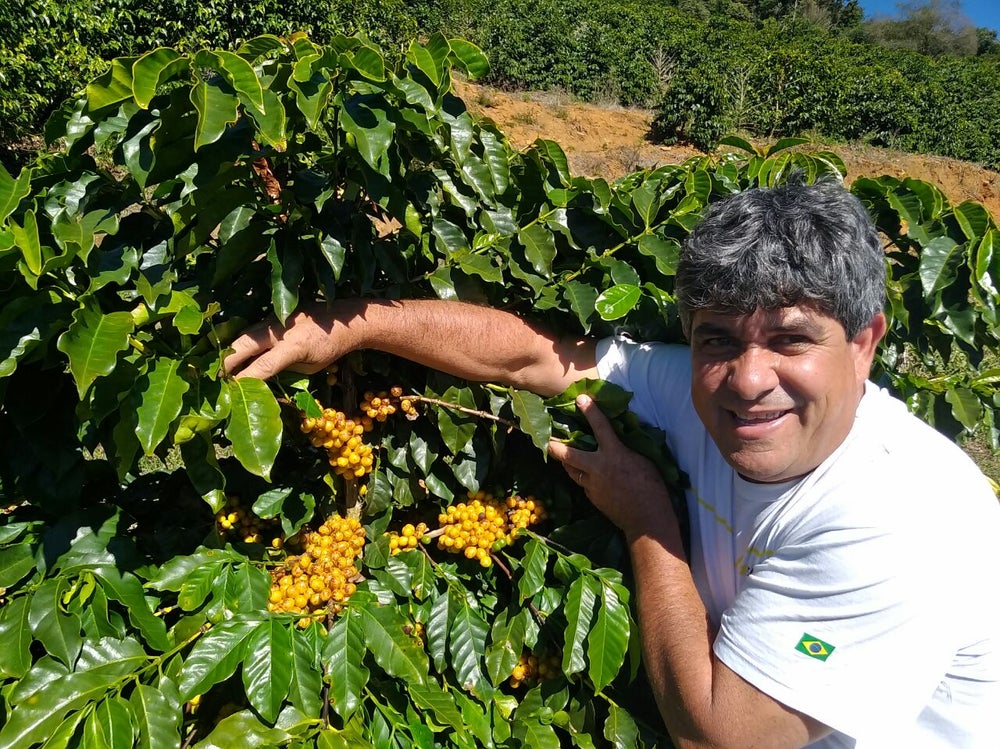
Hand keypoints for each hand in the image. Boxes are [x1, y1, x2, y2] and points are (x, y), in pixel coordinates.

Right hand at [223, 303, 358, 379]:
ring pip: (243, 336)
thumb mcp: (311, 367)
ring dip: (230, 352)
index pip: (262, 366)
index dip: (245, 380)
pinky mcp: (272, 315)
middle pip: (243, 346)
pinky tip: (233, 355)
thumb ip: (286, 372)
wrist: (345, 319)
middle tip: (215, 380)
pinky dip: (240, 343)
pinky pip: (251, 330)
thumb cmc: (330, 347)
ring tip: (220, 369)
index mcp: (294, 346)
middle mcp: (280, 330)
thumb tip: (262, 380)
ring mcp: (274, 320)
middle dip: (226, 363)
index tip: (232, 391)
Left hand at [547, 395, 674, 537]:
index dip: (590, 412)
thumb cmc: (652, 488)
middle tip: (546, 440)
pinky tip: (587, 478)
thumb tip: (620, 444)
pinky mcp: (592, 498)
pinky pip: (583, 484)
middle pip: (569, 455)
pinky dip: (583, 479)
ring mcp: (592, 485)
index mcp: (614, 455)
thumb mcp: (643, 462)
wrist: (646, 520)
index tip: (581, 399)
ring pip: (572, 471)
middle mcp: (598, 468)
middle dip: (555, 447)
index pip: (600, 427)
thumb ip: (626, 451)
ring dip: (567, 463)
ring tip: (562, 457)